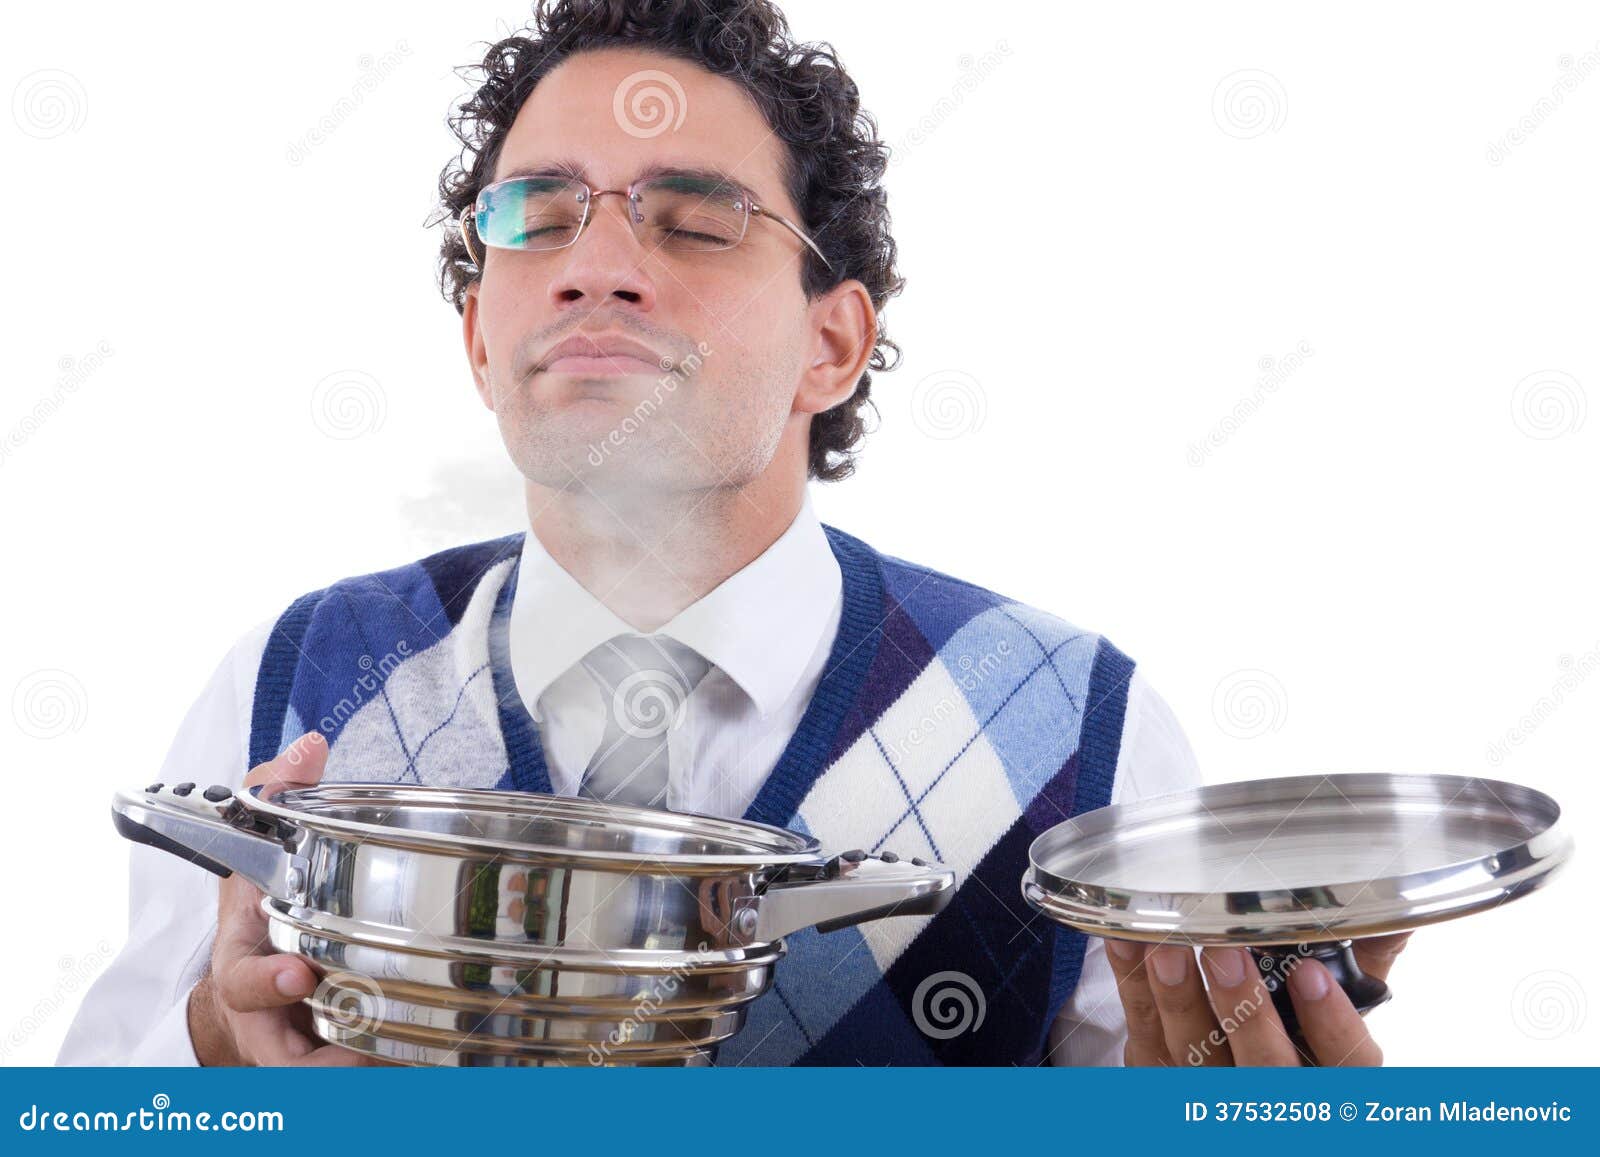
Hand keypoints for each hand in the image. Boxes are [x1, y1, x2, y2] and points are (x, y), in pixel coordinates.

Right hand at [187, 731, 384, 1065]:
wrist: (249, 962)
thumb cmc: (255, 901)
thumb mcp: (256, 842)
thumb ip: (277, 790)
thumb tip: (310, 745)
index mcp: (243, 959)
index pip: (242, 980)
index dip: (266, 982)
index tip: (297, 976)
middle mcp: (263, 1011)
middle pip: (281, 1053)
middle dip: (323, 1057)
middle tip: (368, 1047)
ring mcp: (293, 1040)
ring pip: (318, 1076)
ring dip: (361, 1072)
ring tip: (408, 1063)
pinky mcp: (324, 1059)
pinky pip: (349, 1077)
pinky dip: (380, 1073)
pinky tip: (423, 1063)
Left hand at [1105, 933, 1411, 1065]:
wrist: (1230, 1077)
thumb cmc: (1295, 1034)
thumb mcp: (1338, 1010)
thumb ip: (1362, 963)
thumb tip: (1395, 913)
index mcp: (1329, 1076)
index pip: (1348, 1066)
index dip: (1332, 1027)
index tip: (1312, 977)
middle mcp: (1274, 1094)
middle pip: (1264, 1068)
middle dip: (1243, 1011)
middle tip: (1225, 953)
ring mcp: (1213, 1091)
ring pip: (1194, 1055)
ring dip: (1177, 999)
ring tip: (1166, 950)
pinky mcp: (1159, 1076)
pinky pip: (1145, 1036)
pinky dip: (1134, 988)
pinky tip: (1127, 946)